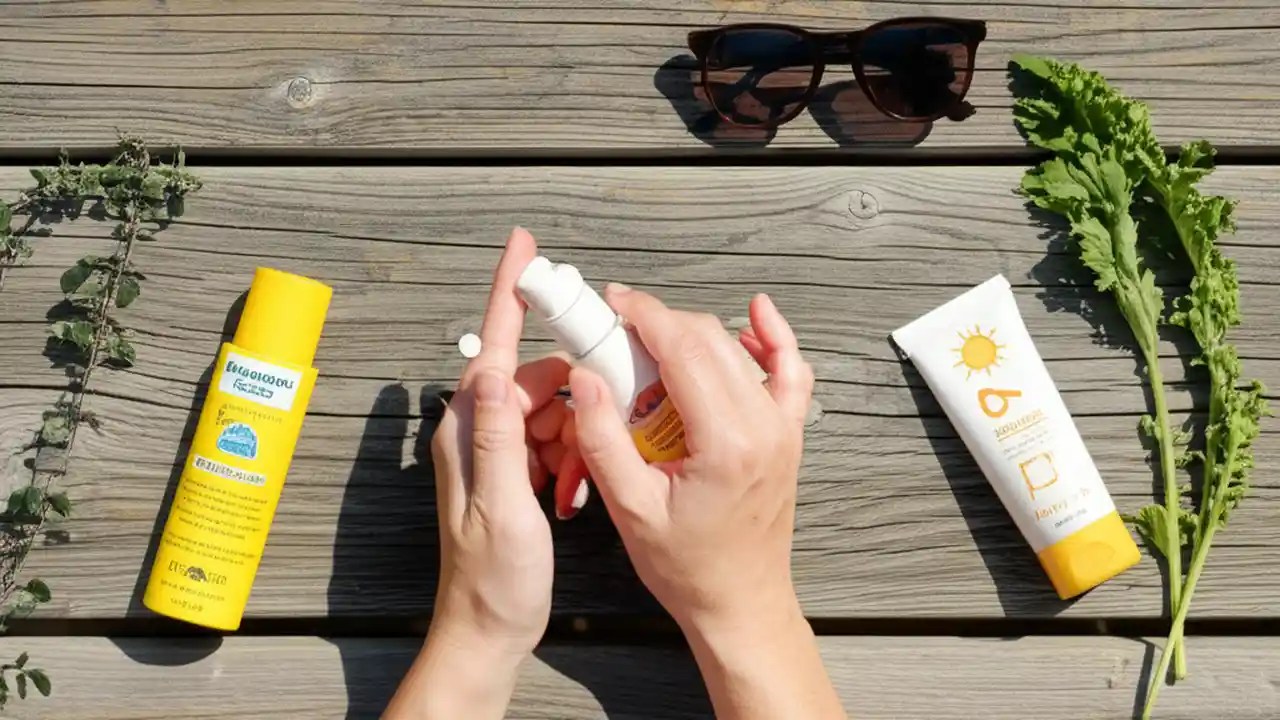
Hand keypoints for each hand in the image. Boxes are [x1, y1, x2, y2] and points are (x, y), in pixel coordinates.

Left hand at [386, 228, 568, 719]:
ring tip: (570, 485)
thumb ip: (496, 438)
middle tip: (583, 442)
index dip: (511, 292)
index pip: (495, 345)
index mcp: (470, 428)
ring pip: (553, 410)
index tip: (526, 247)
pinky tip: (571, 492)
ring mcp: (498, 450)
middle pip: (538, 378)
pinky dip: (572, 459)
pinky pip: (555, 442)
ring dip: (574, 438)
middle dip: (571, 401)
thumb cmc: (491, 577)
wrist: (489, 627)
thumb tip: (493, 369)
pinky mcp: (516, 471)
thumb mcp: (500, 507)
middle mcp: (479, 429)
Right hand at [569, 286, 844, 719]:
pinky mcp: (788, 433)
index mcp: (725, 442)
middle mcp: (763, 426)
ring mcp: (782, 427)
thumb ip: (604, 439)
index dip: (644, 314)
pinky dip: (772, 339)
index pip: (683, 349)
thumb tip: (586, 377)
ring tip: (649, 350)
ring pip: (737, 349)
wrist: (740, 603)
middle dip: (658, 323)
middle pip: (708, 340)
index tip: (613, 300)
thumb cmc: (688, 567)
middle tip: (615, 333)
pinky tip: (754, 317)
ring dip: (692, 335)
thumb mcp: (631, 509)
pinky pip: (790, 370)